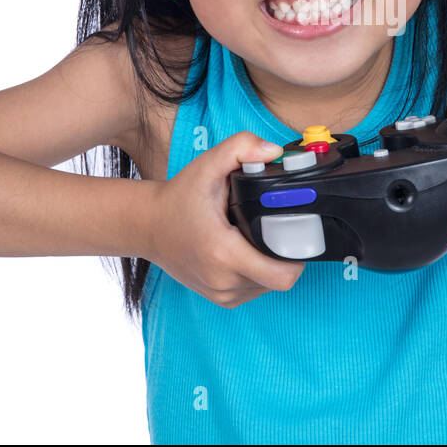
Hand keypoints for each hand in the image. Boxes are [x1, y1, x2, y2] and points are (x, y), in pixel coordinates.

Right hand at [146, 132, 304, 307]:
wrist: (148, 225)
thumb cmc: (179, 197)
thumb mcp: (208, 164)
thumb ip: (241, 148)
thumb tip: (273, 151)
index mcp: (224, 252)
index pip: (282, 274)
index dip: (298, 255)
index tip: (296, 232)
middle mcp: (224, 279)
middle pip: (280, 280)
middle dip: (288, 257)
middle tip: (283, 231)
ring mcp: (221, 293)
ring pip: (268, 287)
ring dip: (272, 265)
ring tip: (260, 238)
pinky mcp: (220, 298)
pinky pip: (254, 290)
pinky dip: (259, 274)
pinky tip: (249, 251)